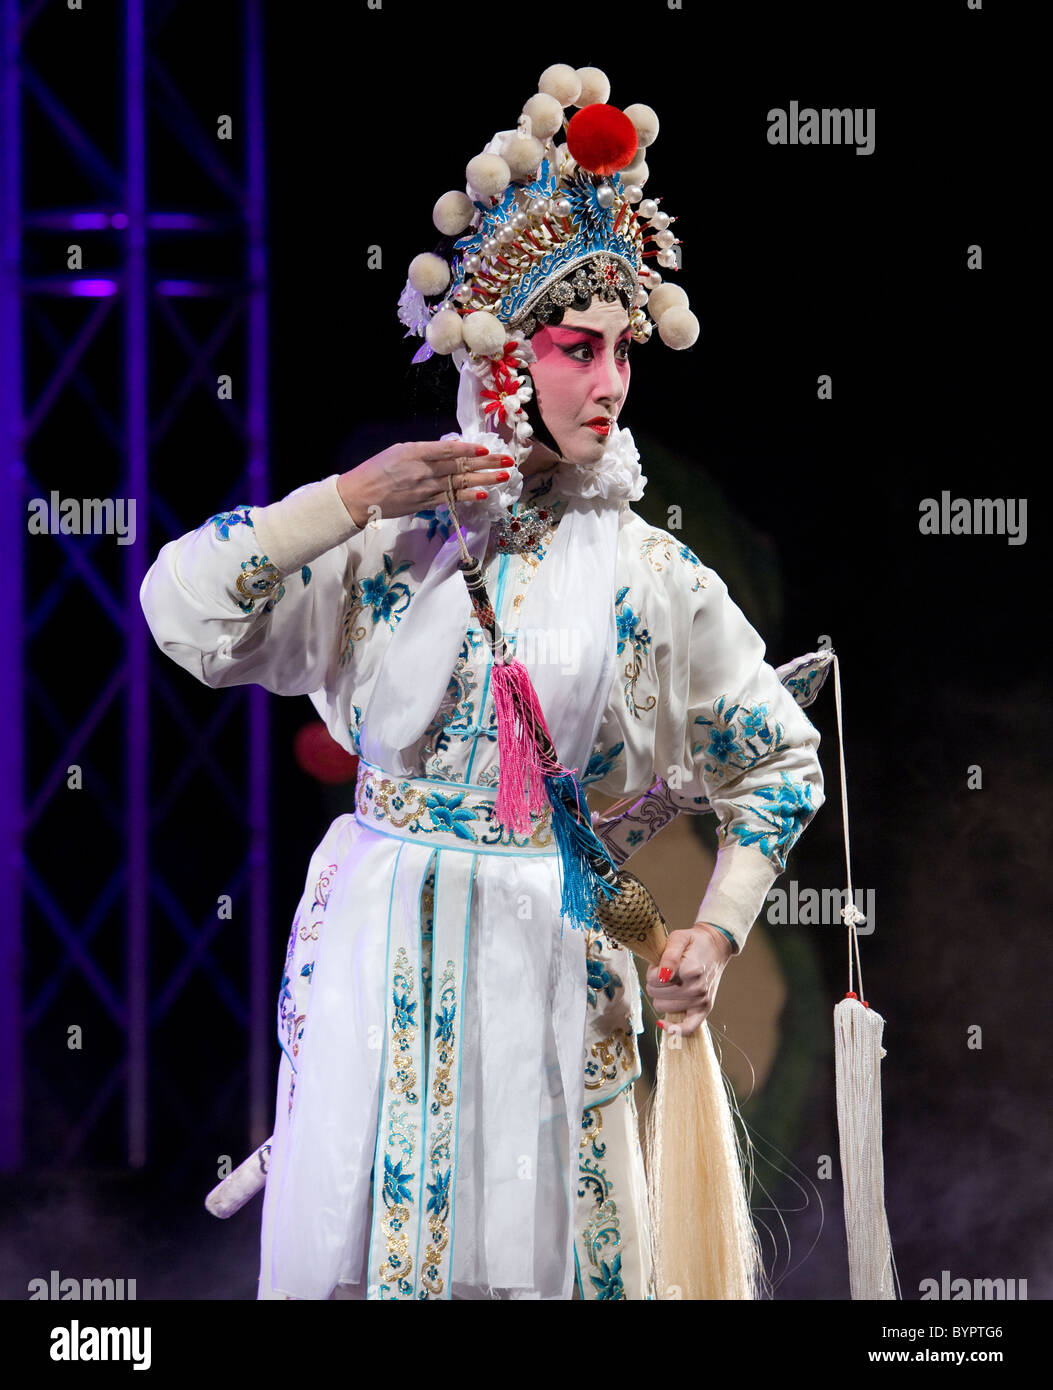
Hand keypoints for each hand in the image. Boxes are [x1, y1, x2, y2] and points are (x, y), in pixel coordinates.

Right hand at [336, 438, 512, 527]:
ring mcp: (425, 490)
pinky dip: (467, 498)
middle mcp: (423, 471)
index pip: (448, 450)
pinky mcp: (424, 504)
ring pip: (460, 484)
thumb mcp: (398, 450)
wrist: (359, 496)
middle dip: (487, 464)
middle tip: (508, 461)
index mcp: (415, 452)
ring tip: (503, 477)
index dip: (469, 450)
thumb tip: (449, 450)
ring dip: (484, 481)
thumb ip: (424, 451)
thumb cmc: (376, 469)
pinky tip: (483, 495)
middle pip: (460, 467)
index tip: (486, 449)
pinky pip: (450, 500)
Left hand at [645, 923, 734, 1038]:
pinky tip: (663, 1022)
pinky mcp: (704, 1009)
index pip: (654, 979)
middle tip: (667, 970)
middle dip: (655, 982)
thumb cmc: (693, 942)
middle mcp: (697, 988)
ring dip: (662, 995)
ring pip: (662, 1007)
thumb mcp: (678, 938)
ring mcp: (701, 1001)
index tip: (660, 962)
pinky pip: (687, 1029)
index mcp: (690, 970)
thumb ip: (668, 956)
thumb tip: (662, 976)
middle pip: (655, 994)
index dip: (652, 969)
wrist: (715, 947)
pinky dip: (674, 1028)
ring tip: (673, 981)